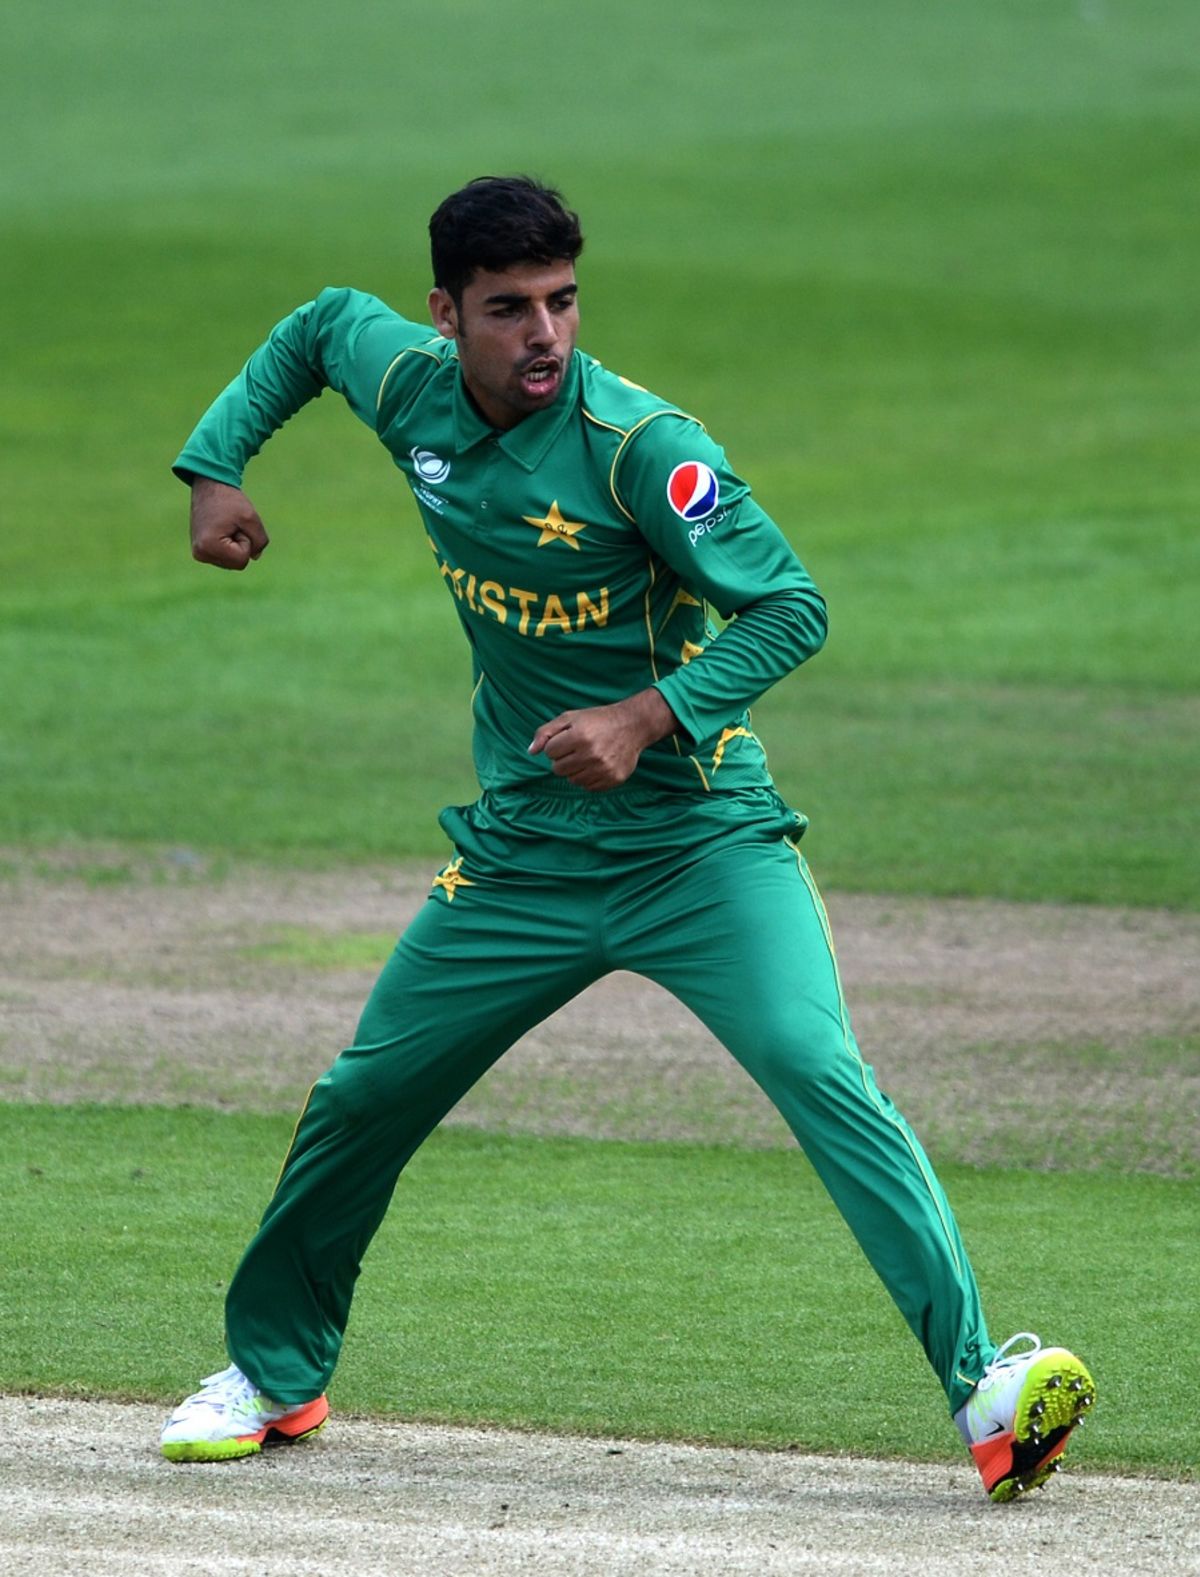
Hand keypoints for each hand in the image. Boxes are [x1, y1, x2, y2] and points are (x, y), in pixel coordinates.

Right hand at [189, 477, 268, 570]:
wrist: (210, 486)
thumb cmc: (230, 500)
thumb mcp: (251, 519)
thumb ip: (260, 541)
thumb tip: (254, 557)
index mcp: (208, 547)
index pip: (242, 560)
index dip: (246, 541)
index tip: (234, 524)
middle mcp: (200, 554)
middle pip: (236, 564)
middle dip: (240, 544)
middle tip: (230, 524)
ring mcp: (199, 553)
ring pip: (232, 562)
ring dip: (235, 545)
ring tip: (225, 526)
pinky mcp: (201, 550)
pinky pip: (226, 557)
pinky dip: (229, 545)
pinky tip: (222, 530)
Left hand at [528, 689, 677, 791]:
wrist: (632, 725)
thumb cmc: (598, 720)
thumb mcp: (570, 718)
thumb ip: (546, 732)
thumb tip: (531, 752)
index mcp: (579, 736)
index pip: (549, 752)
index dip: (556, 745)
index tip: (568, 739)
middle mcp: (591, 754)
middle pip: (558, 769)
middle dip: (563, 759)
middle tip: (577, 748)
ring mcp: (603, 769)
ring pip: (572, 780)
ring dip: (575, 770)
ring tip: (587, 756)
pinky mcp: (613, 779)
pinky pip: (588, 787)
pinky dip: (588, 778)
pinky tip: (596, 765)